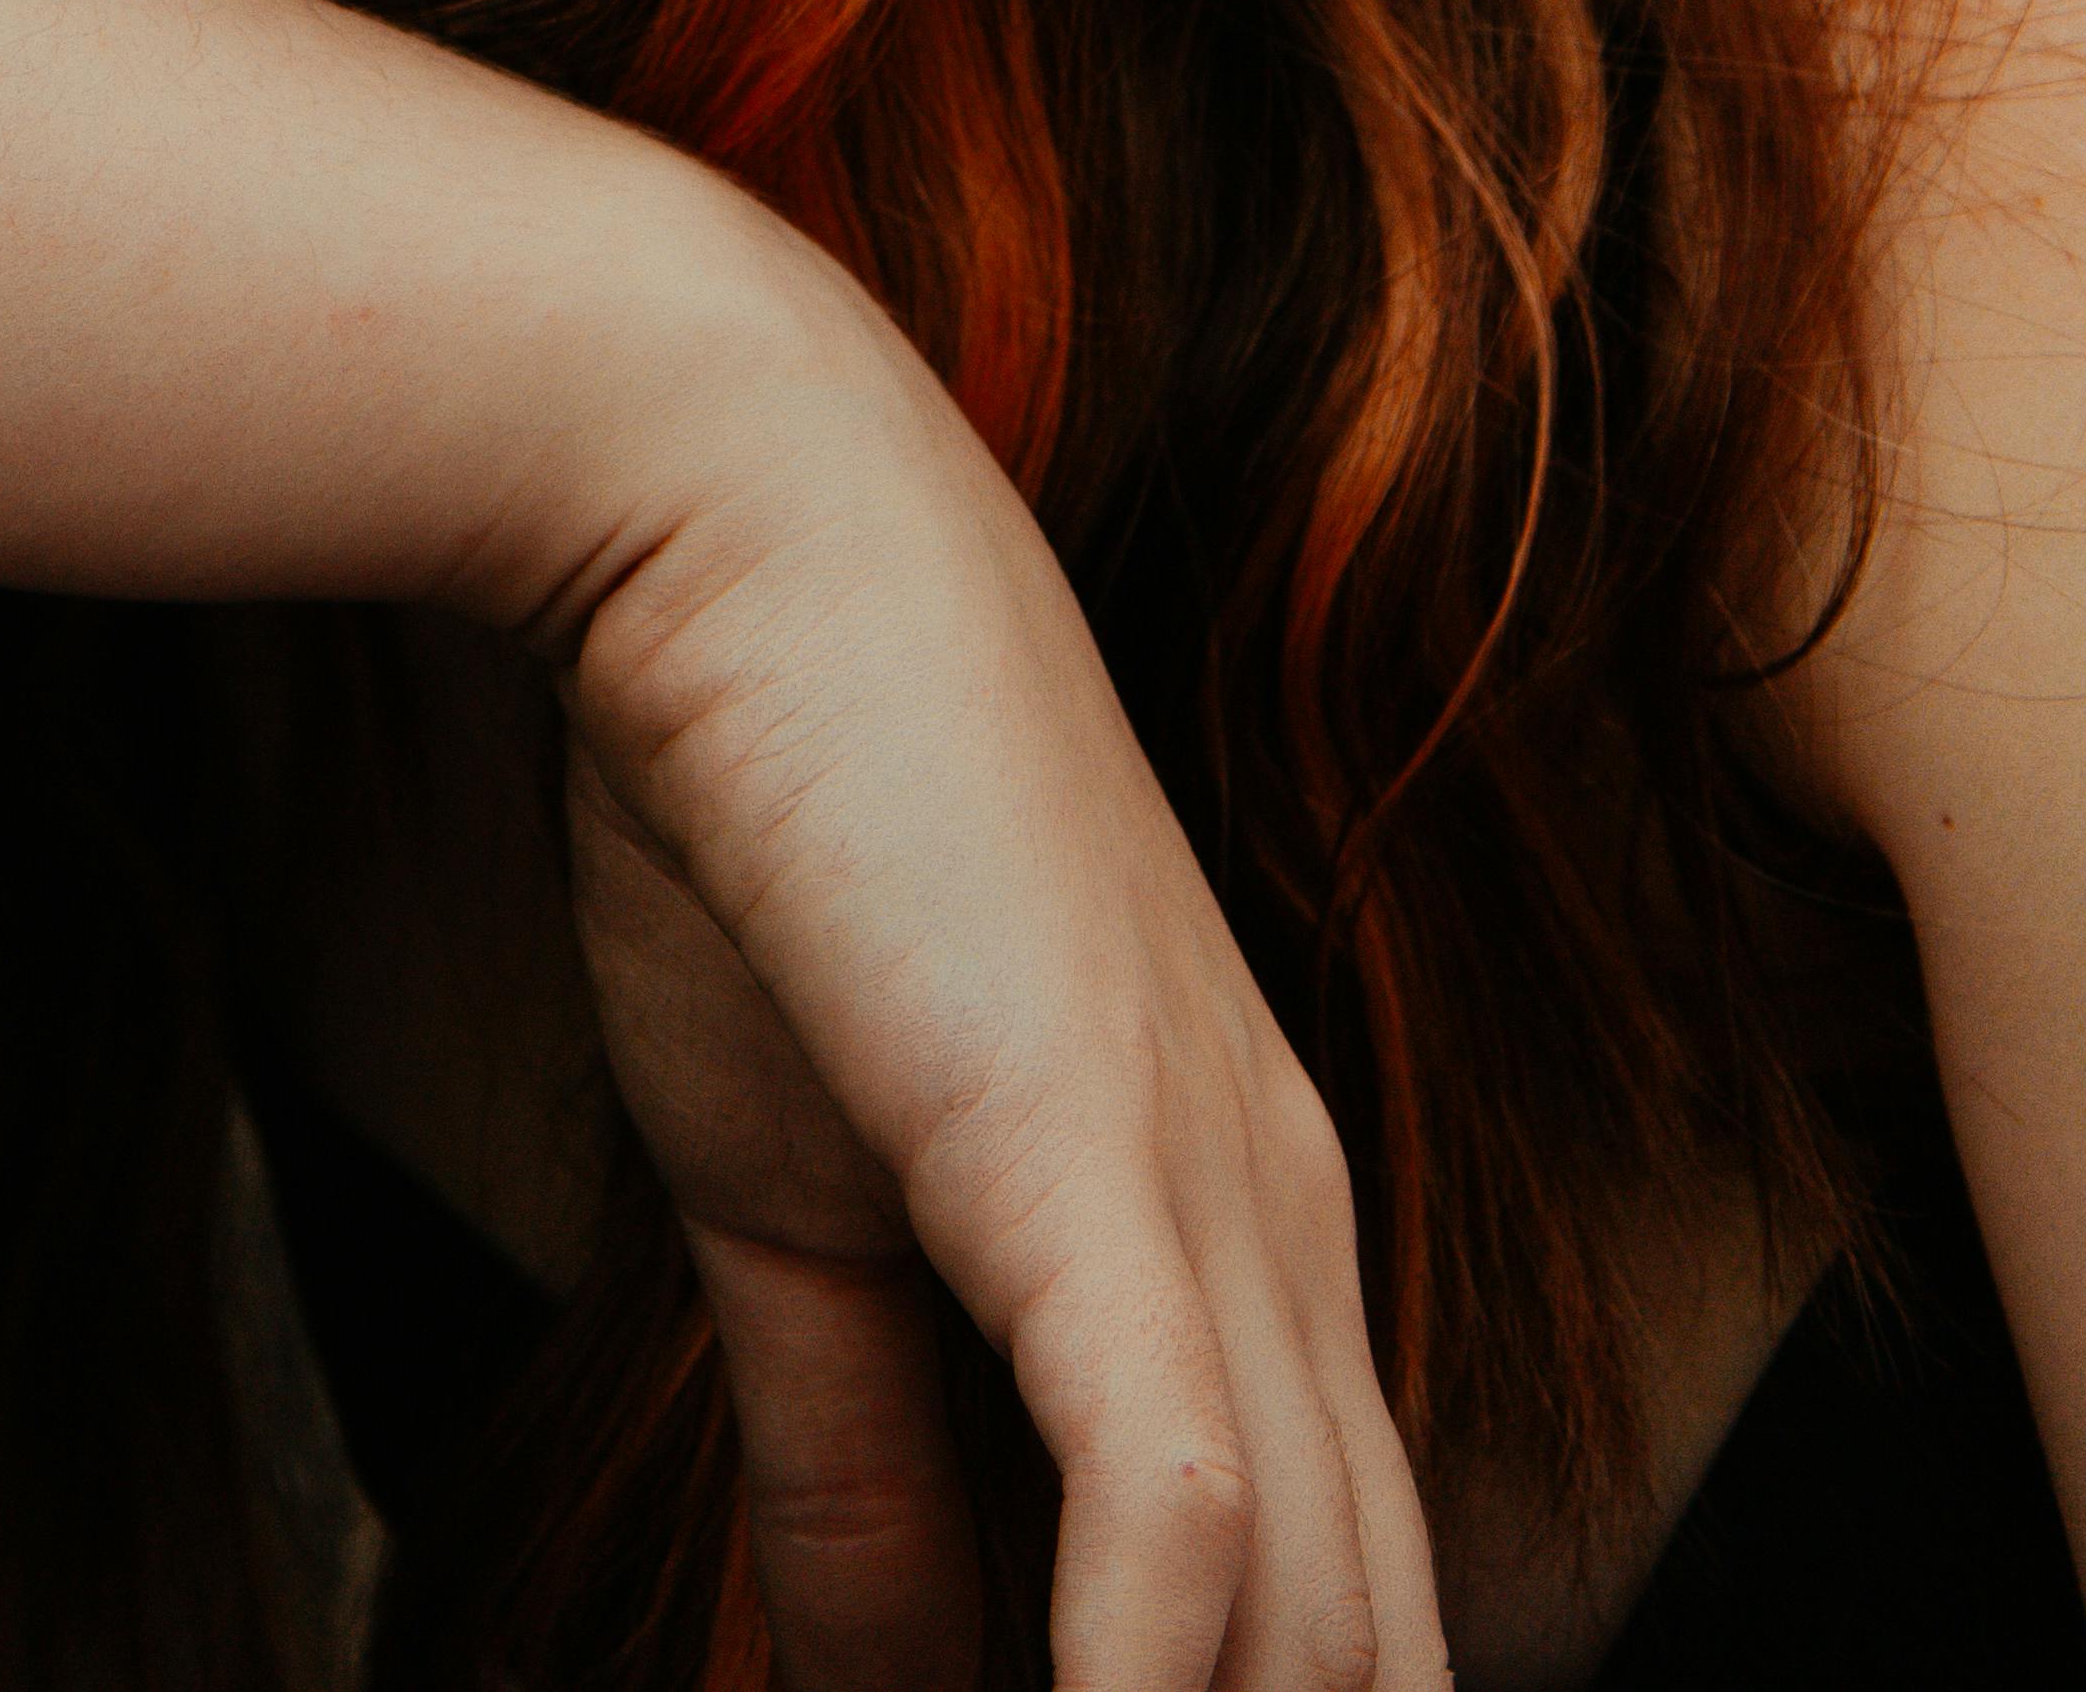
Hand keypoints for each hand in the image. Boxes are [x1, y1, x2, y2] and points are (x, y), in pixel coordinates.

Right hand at [539, 267, 1443, 1691]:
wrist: (723, 509)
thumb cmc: (764, 809)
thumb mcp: (794, 1198)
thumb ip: (849, 1459)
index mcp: (1232, 1228)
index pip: (1320, 1618)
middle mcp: (1282, 1231)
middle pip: (1362, 1667)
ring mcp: (1217, 1197)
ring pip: (1304, 1640)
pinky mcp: (1108, 1166)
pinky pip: (1189, 1522)